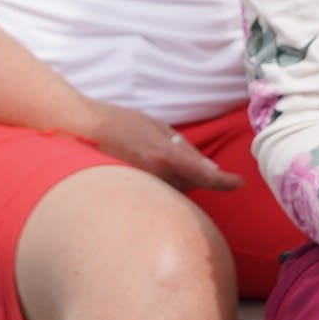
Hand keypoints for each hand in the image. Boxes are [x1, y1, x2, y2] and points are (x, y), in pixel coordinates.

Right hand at [73, 99, 241, 192]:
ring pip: (174, 194)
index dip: (224, 182)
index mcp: (163, 156)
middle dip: (194, 176)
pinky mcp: (129, 197)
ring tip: (153, 159)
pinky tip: (144, 170)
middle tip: (176, 156)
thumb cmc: (118, 122)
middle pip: (191, 187)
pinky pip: (156, 196)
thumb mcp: (156, 126)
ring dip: (176, 182)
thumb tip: (209, 169)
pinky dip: (159, 187)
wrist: (80, 129)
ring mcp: (142, 188)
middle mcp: (155, 176)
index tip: (238, 182)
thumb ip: (184, 149)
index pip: (204, 176)